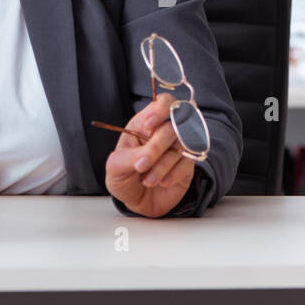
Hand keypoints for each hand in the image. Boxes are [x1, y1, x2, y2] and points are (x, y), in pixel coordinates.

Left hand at [104, 93, 196, 217]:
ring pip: (182, 145)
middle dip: (156, 147)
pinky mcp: (189, 162)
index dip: (159, 111)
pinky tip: (162, 182)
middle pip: (173, 125)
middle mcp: (165, 130)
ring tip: (147, 181)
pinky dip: (174, 173)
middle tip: (141, 165)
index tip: (148, 129)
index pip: (163, 102)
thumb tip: (143, 157)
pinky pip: (189, 161)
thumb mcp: (115, 168)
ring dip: (162, 165)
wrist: (138, 202)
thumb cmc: (125, 178)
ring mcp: (179, 146)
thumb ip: (127, 158)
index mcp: (145, 122)